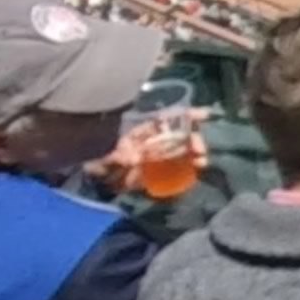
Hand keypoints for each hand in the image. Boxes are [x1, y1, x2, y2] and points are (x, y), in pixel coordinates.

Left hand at [84, 109, 207, 187]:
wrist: (93, 185)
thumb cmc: (99, 165)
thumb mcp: (105, 159)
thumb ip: (117, 158)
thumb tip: (134, 159)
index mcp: (143, 132)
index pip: (169, 119)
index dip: (187, 115)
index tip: (205, 116)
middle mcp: (154, 141)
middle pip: (181, 134)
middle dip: (194, 139)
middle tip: (200, 151)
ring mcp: (158, 157)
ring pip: (183, 150)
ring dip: (195, 153)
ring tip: (201, 162)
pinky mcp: (159, 174)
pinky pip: (180, 168)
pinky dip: (190, 168)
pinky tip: (196, 171)